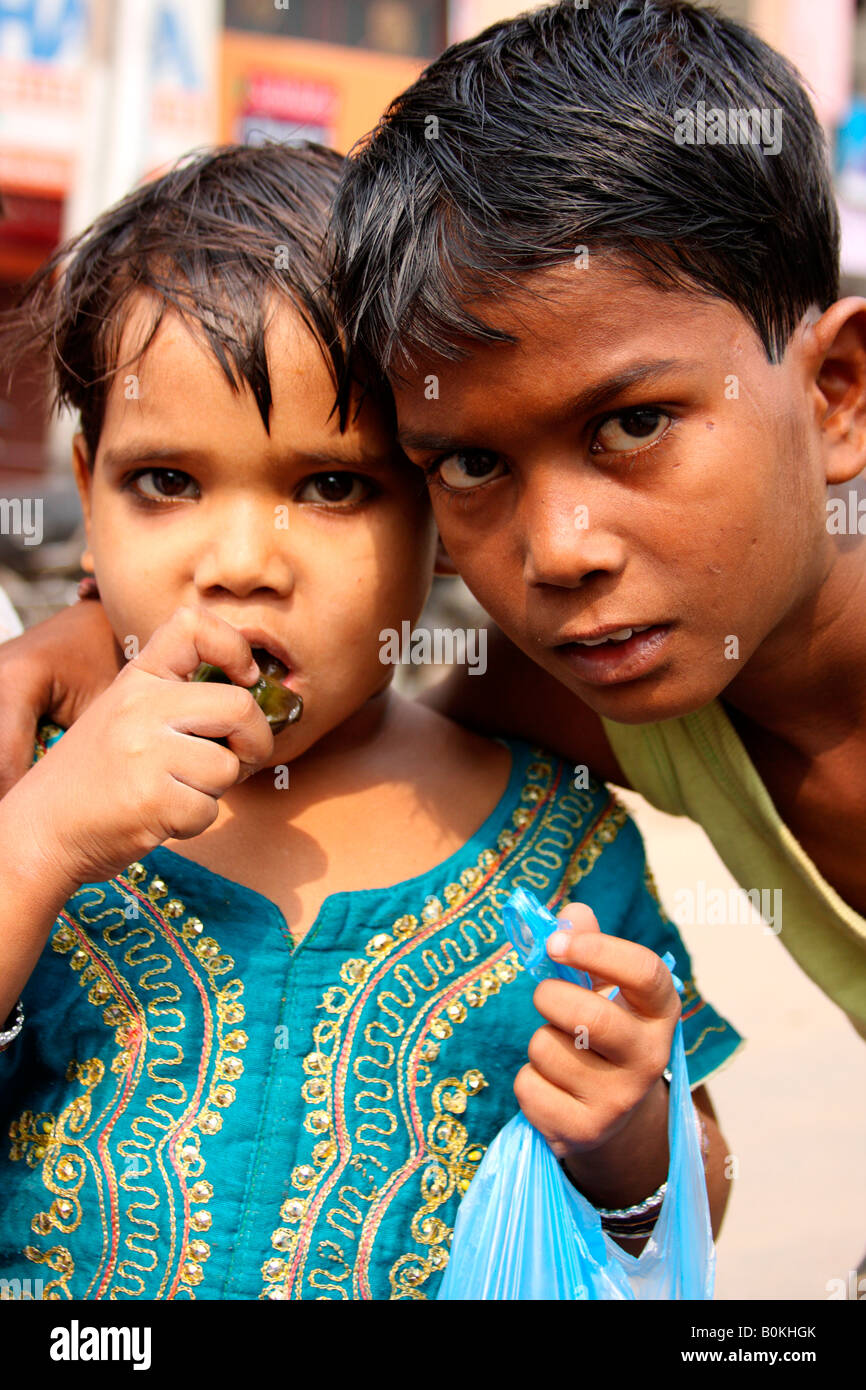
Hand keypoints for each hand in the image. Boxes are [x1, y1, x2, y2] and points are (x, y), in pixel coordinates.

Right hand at [4, 606, 273, 889]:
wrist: (43, 827)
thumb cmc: (99, 773)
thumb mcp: (126, 714)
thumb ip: (178, 698)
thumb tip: (257, 696)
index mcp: (138, 678)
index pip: (194, 626)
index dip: (236, 648)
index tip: (246, 681)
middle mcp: (140, 706)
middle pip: (239, 707)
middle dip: (257, 740)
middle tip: (243, 757)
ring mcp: (144, 751)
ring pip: (227, 767)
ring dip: (215, 789)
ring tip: (175, 790)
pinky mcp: (151, 799)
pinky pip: (208, 810)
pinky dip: (194, 821)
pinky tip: (161, 816)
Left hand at [513, 902, 680, 1163]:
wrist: (614, 1116)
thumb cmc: (603, 1035)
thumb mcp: (606, 989)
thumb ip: (588, 945)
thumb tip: (572, 912)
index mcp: (660, 1012)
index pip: (645, 973)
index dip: (598, 951)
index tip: (555, 943)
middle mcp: (649, 1058)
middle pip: (591, 1017)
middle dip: (551, 998)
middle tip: (545, 997)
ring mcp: (619, 1100)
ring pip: (548, 1050)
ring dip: (539, 1043)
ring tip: (560, 1053)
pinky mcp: (584, 1132)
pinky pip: (529, 1087)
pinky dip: (528, 1081)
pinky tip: (552, 1087)